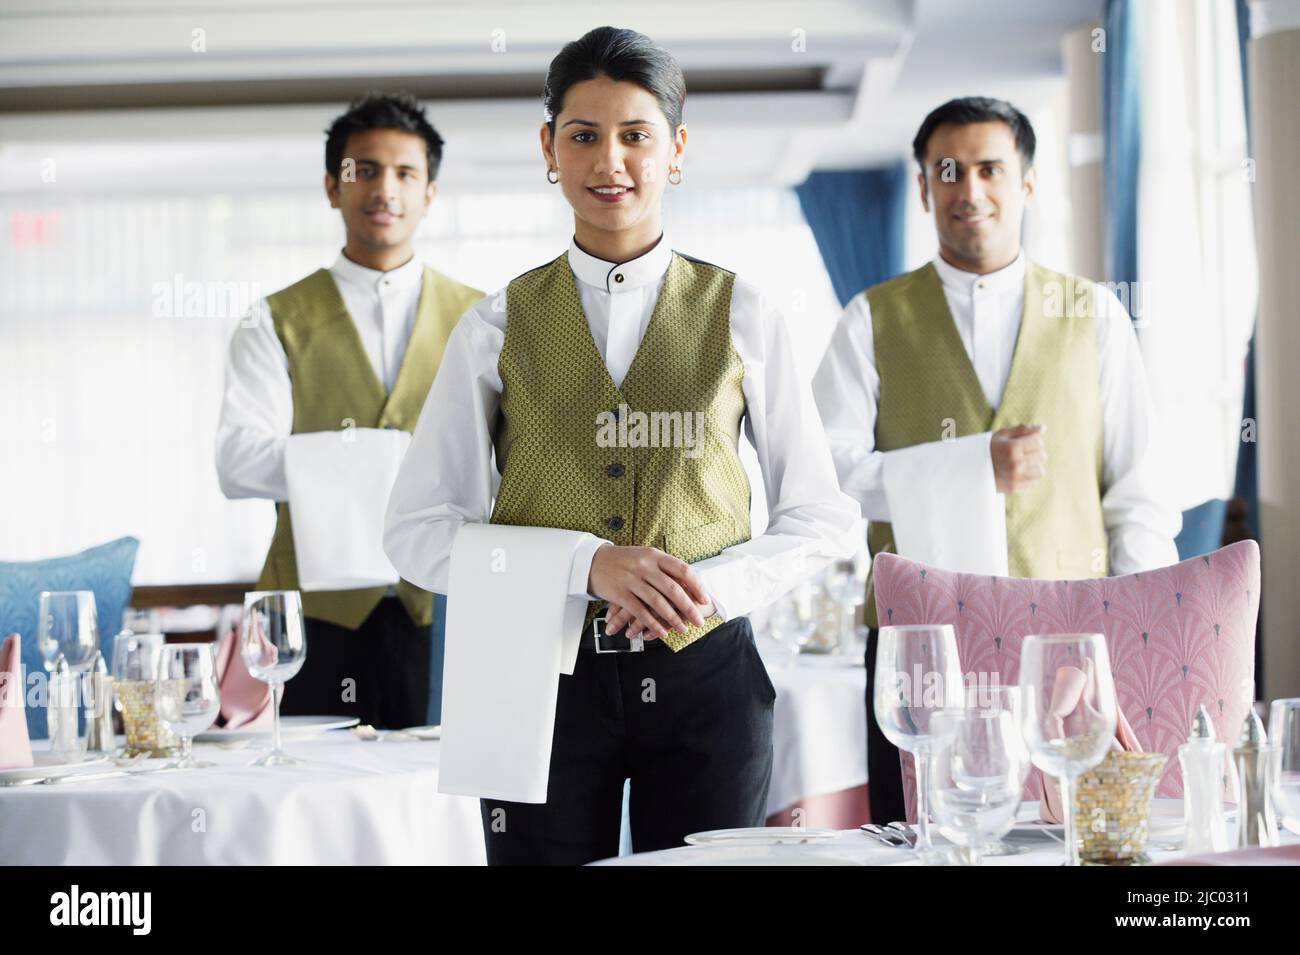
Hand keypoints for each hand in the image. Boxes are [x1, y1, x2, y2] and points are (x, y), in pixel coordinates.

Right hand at [587, 545, 710, 640]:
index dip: (696, 586)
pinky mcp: (620, 594)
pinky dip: (653, 623)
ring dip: (673, 618)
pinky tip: (663, 631)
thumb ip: (665, 567)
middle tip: (699, 620)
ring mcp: (632, 580)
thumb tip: (690, 583)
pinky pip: (640, 612)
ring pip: (658, 602)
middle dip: (689, 607)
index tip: (704, 600)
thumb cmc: (624, 560)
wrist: (593, 561)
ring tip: (683, 629)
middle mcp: (645, 566)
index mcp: (655, 555)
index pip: (682, 570)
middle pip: (673, 589)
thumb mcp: (646, 556)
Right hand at [990, 423, 1046, 493]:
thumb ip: (1023, 429)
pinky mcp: (1014, 488)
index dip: (1033, 440)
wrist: (971, 468)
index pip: (1038, 442)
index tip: (1023, 442)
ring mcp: (1015, 478)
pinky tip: (1016, 471)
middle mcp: (1015, 464)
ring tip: (1021, 462)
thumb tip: (1043, 428)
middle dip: (1034, 452)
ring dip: (1034, 466)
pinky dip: (1027, 476)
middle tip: (1021, 452)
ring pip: (1040, 471)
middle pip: (1042, 456)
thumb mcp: (1002, 435)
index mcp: (1012, 448)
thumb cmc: (989, 448)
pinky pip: (1032, 481)